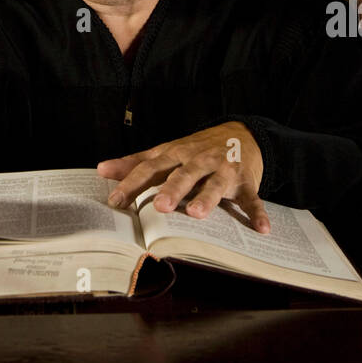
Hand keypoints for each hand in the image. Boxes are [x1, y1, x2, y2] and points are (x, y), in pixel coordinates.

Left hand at [97, 121, 269, 233]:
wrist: (240, 133)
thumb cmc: (195, 149)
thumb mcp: (166, 152)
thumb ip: (135, 162)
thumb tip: (100, 170)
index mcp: (176, 153)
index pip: (150, 168)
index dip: (132, 183)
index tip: (115, 201)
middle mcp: (199, 160)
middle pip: (183, 174)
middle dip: (172, 189)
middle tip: (159, 206)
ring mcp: (223, 169)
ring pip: (215, 184)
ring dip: (208, 198)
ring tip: (198, 214)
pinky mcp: (246, 180)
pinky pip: (252, 198)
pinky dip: (257, 212)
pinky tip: (261, 228)